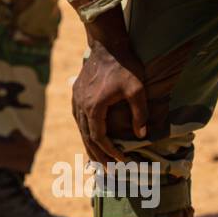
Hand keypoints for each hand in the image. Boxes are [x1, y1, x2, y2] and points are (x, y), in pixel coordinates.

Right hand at [72, 38, 147, 164]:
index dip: (110, 152)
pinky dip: (84, 131)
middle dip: (97, 155)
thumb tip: (141, 135)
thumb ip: (140, 114)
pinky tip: (89, 136)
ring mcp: (76, 99)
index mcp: (94, 107)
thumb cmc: (125, 67)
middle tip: (107, 170)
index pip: (99, 137)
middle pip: (86, 137)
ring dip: (89, 145)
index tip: (122, 161)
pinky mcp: (76, 92)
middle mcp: (81, 105)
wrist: (107, 45)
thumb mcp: (137, 90)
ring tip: (97, 159)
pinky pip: (77, 118)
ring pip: (80, 128)